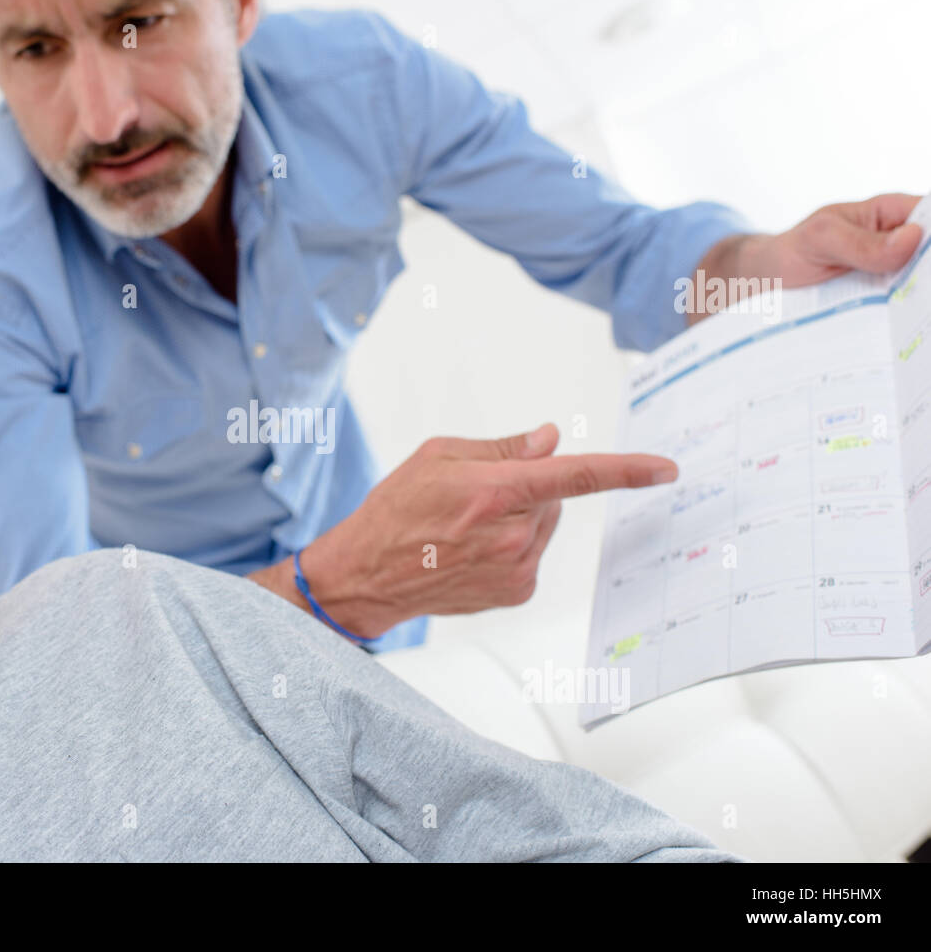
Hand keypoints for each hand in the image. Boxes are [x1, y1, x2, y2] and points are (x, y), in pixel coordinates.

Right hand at [282, 422, 677, 638]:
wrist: (368, 575)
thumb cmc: (395, 510)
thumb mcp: (438, 457)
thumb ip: (501, 447)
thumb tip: (550, 441)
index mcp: (496, 491)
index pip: (577, 475)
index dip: (628, 470)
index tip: (665, 468)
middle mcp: (514, 534)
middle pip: (554, 496)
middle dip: (528, 487)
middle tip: (474, 496)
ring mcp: (517, 568)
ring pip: (544, 525)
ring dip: (520, 518)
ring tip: (465, 528)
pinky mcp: (517, 591)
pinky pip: (533, 554)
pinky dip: (512, 545)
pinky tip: (470, 551)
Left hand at [694, 193, 922, 321]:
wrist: (765, 285)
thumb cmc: (793, 250)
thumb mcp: (820, 239)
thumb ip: (861, 241)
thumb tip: (912, 239)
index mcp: (896, 214)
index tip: (929, 266)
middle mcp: (903, 247)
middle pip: (930, 261)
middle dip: (928, 282)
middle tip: (921, 302)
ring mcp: (895, 280)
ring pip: (922, 292)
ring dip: (920, 308)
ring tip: (918, 326)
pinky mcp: (882, 308)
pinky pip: (901, 316)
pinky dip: (903, 328)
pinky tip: (905, 343)